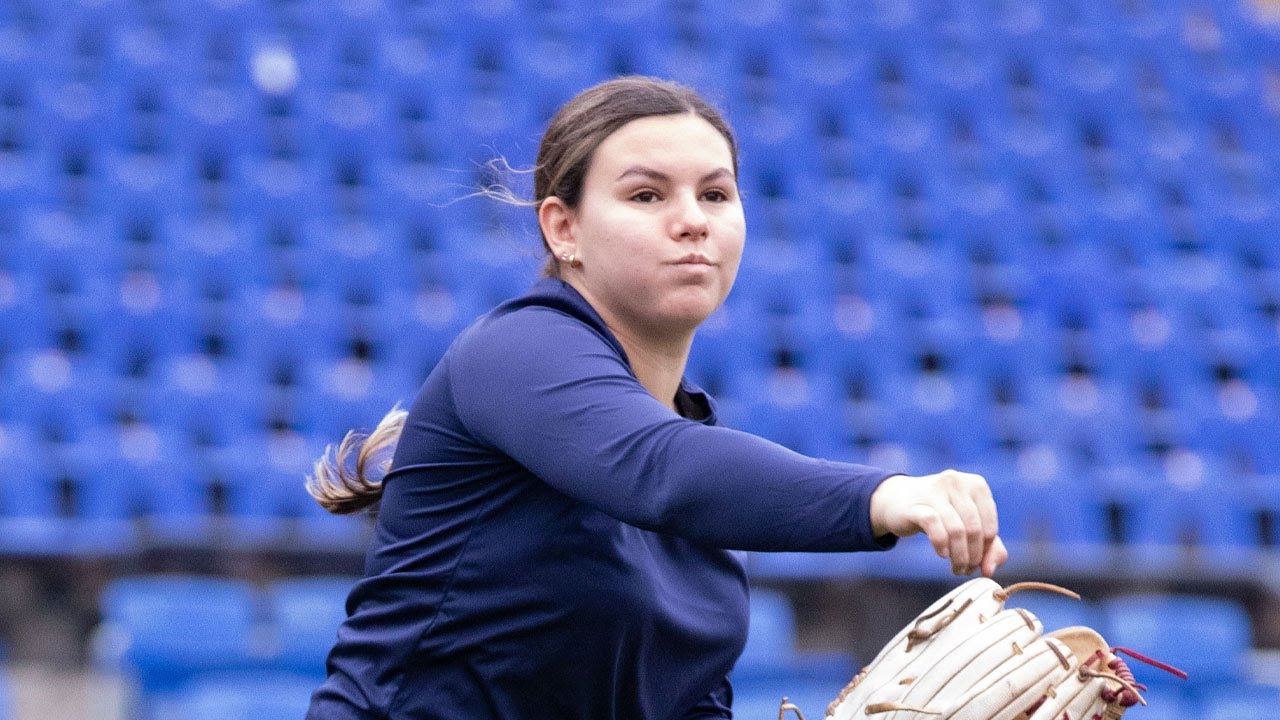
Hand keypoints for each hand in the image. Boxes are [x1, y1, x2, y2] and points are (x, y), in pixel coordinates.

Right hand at [869, 469, 1007, 576]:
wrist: (897, 500)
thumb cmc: (938, 513)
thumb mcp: (967, 526)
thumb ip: (989, 547)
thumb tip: (989, 570)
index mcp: (976, 485)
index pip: (990, 526)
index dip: (986, 551)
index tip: (978, 564)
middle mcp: (957, 482)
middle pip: (974, 530)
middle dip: (972, 557)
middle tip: (965, 570)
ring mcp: (936, 490)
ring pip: (957, 530)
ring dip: (959, 556)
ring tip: (956, 568)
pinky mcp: (917, 503)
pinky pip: (935, 527)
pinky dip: (941, 545)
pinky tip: (942, 553)